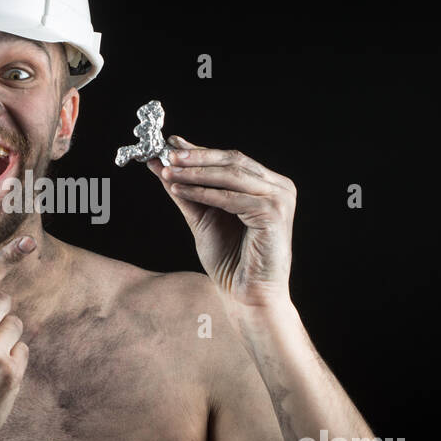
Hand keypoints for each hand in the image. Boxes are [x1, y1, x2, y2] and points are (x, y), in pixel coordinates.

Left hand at [147, 136, 296, 310]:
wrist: (247, 296)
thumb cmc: (230, 261)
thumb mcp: (202, 217)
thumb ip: (186, 189)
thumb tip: (160, 163)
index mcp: (268, 185)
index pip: (231, 159)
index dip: (200, 150)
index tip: (170, 144)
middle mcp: (279, 187)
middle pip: (233, 161)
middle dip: (196, 157)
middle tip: (167, 153)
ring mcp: (280, 198)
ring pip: (231, 175)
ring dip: (196, 173)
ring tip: (168, 171)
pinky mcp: (274, 214)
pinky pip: (232, 198)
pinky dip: (204, 193)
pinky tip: (180, 190)